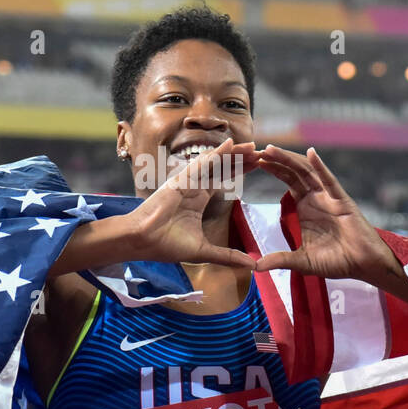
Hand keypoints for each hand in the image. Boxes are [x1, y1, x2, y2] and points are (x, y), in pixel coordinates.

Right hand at [129, 138, 260, 268]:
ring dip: (235, 154)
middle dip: (242, 160)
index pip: (224, 180)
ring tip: (253, 147)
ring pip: (216, 162)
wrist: (144, 241)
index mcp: (199, 199)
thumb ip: (229, 256)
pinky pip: (202, 163)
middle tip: (263, 153)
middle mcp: (194, 186)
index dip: (241, 172)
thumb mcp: (205, 251)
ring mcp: (188, 181)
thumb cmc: (167, 245)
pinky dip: (217, 153)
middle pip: (223, 168)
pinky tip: (231, 144)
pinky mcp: (181, 179)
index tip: (259, 166)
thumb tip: (253, 265)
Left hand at [253, 144, 398, 283]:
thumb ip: (280, 260)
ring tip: (271, 149)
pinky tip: (310, 154)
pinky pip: (330, 181)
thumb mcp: (301, 261)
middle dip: (276, 160)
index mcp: (306, 206)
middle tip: (256, 150)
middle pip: (294, 171)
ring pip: (307, 172)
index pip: (287, 180)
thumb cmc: (337, 261)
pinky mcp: (342, 201)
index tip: (255, 160)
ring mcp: (329, 197)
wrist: (362, 266)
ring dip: (289, 159)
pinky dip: (320, 166)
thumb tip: (256, 266)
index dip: (272, 169)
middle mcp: (316, 197)